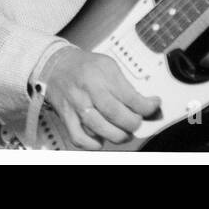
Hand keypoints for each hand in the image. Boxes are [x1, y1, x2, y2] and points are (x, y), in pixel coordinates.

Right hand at [39, 47, 160, 149]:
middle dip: (132, 123)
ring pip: (98, 128)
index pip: (129, 96)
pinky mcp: (66, 117)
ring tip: (123, 133)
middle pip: (114, 113)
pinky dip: (93, 144)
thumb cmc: (84, 66)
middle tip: (136, 122)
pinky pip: (79, 137)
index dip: (146, 106)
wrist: (55, 65)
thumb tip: (144, 103)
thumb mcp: (108, 65)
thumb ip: (125, 84)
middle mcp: (88, 89)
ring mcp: (76, 105)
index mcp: (101, 74)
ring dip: (116, 135)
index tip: (153, 106)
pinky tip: (101, 139)